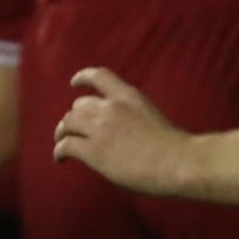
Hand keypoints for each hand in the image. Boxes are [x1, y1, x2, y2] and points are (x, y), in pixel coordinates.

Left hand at [53, 67, 192, 196]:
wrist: (179, 162)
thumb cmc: (173, 146)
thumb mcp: (150, 115)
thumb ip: (130, 114)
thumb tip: (114, 126)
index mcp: (129, 97)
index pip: (100, 76)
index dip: (83, 78)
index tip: (74, 83)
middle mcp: (111, 108)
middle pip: (78, 106)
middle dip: (74, 118)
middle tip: (73, 130)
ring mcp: (101, 128)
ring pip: (67, 123)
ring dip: (62, 132)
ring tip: (63, 142)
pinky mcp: (94, 150)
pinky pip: (66, 145)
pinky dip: (59, 151)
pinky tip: (60, 159)